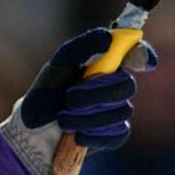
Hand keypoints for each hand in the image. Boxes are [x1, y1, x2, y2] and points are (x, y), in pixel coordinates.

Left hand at [0, 28, 156, 174]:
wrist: (32, 130)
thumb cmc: (45, 94)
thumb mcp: (58, 65)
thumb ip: (81, 46)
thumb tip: (108, 39)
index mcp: (106, 64)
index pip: (136, 53)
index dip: (142, 55)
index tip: (138, 62)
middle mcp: (115, 85)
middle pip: (127, 87)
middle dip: (95, 95)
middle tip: (69, 99)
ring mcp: (116, 111)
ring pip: (120, 112)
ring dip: (86, 117)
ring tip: (62, 119)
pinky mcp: (112, 135)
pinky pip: (117, 134)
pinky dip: (93, 135)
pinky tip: (76, 135)